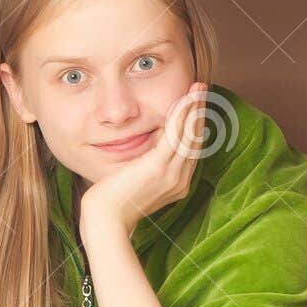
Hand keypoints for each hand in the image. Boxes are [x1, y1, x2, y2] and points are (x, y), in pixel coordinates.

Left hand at [78, 81, 208, 235]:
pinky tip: (185, 100)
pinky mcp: (158, 168)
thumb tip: (150, 143)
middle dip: (199, 111)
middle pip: (195, 139)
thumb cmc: (115, 202)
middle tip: (201, 89)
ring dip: (194, 108)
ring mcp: (171, 175)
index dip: (195, 125)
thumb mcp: (137, 179)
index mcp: (177, 184)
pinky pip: (176, 136)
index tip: (195, 104)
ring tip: (198, 87)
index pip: (191, 149)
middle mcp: (179, 180)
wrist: (106, 219)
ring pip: (190, 134)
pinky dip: (182, 116)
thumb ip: (148, 164)